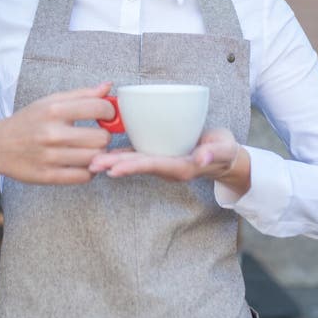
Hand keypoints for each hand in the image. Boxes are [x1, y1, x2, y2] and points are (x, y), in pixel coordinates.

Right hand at [0, 82, 114, 184]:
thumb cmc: (28, 121)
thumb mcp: (51, 101)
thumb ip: (82, 94)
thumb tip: (109, 87)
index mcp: (54, 110)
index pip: (99, 108)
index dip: (110, 112)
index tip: (106, 115)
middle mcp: (52, 133)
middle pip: (102, 138)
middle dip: (104, 136)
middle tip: (96, 135)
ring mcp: (50, 157)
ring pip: (95, 158)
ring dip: (98, 155)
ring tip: (89, 149)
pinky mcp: (48, 176)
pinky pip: (84, 177)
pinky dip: (88, 171)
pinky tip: (82, 163)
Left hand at [87, 127, 250, 195]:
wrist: (225, 158)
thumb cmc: (224, 151)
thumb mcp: (224, 150)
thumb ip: (214, 152)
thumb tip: (202, 157)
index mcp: (181, 167)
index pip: (155, 165)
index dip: (134, 165)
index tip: (116, 167)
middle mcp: (168, 167)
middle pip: (139, 166)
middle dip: (116, 165)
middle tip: (94, 164)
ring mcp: (162, 163)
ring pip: (135, 162)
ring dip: (113, 162)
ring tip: (92, 162)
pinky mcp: (159, 156)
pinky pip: (138, 157)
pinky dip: (121, 156)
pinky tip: (105, 154)